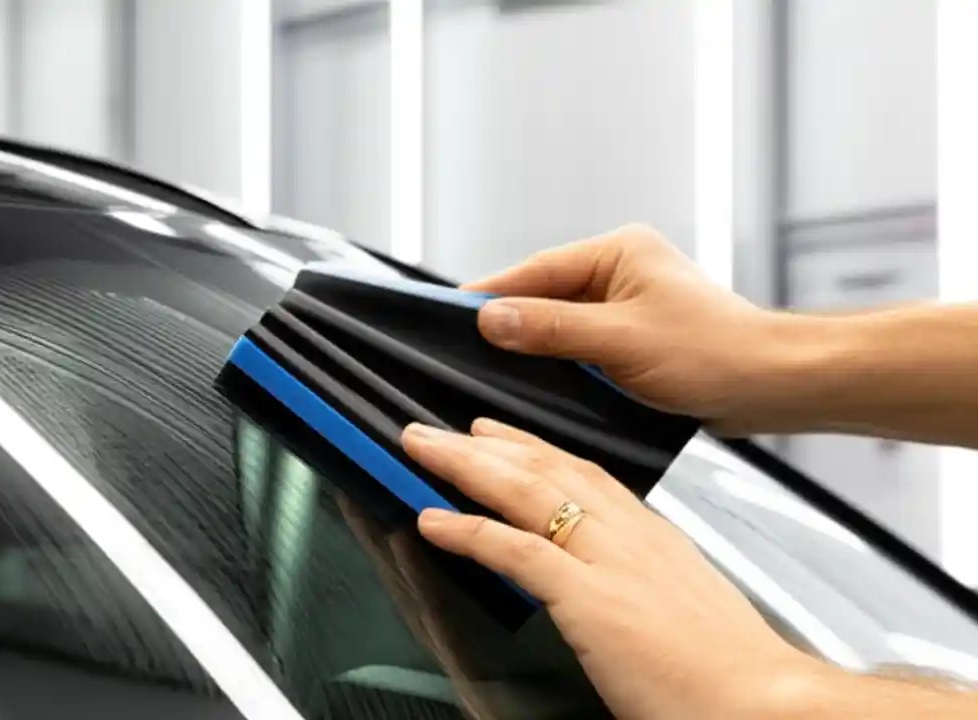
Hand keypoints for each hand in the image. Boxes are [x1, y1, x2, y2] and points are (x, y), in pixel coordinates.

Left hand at [402, 418, 826, 719]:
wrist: (768, 705)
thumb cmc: (730, 672)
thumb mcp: (683, 606)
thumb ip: (644, 582)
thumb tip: (616, 585)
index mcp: (653, 537)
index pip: (584, 473)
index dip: (532, 449)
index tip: (497, 435)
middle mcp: (630, 536)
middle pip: (547, 468)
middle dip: (486, 443)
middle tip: (438, 428)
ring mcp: (610, 562)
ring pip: (525, 492)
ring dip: (465, 466)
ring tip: (420, 449)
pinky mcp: (591, 599)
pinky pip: (515, 550)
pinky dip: (469, 530)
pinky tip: (432, 521)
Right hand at [464, 225, 807, 434]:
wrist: (772, 386)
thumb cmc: (713, 353)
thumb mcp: (621, 340)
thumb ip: (551, 328)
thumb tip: (490, 319)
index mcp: (619, 252)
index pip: (535, 271)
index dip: (490, 294)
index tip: (448, 315)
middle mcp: (620, 272)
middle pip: (542, 296)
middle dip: (508, 324)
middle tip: (461, 351)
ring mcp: (626, 307)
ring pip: (558, 325)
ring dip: (535, 348)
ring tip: (492, 372)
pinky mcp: (633, 340)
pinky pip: (579, 348)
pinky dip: (559, 365)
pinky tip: (538, 387)